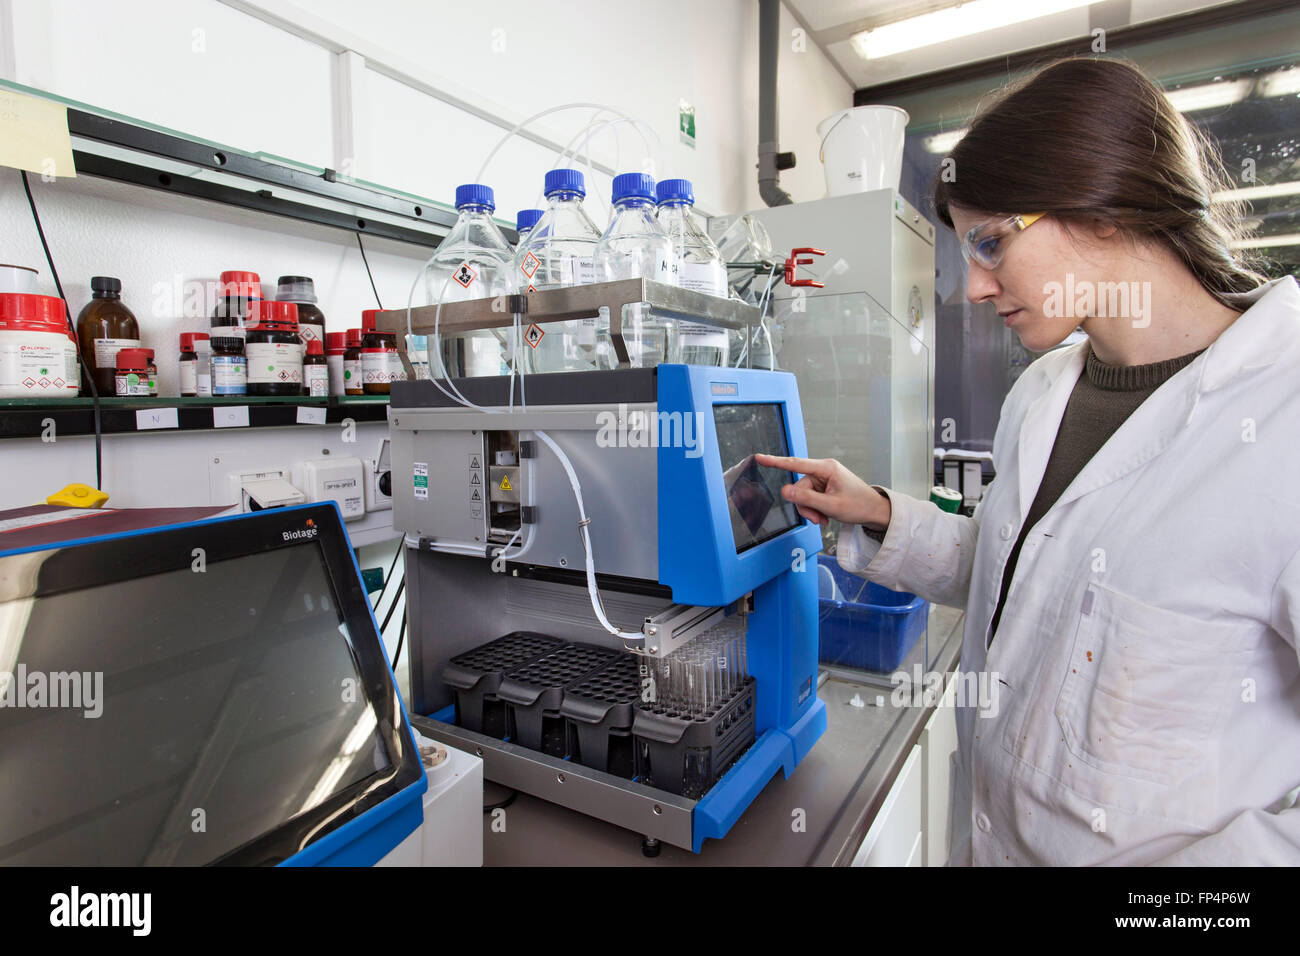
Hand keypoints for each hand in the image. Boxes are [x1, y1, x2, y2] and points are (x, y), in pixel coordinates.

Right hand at [754, 454, 890, 528]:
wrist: (874, 511)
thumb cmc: (859, 505)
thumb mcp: (831, 506)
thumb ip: (806, 499)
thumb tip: (785, 492)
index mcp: (826, 468)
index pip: (795, 463)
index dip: (775, 462)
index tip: (760, 457)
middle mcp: (824, 470)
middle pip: (799, 486)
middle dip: (805, 505)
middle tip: (818, 518)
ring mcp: (824, 479)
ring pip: (803, 495)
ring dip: (810, 510)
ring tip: (823, 518)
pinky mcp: (824, 487)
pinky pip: (810, 498)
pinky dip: (815, 509)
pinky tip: (825, 515)